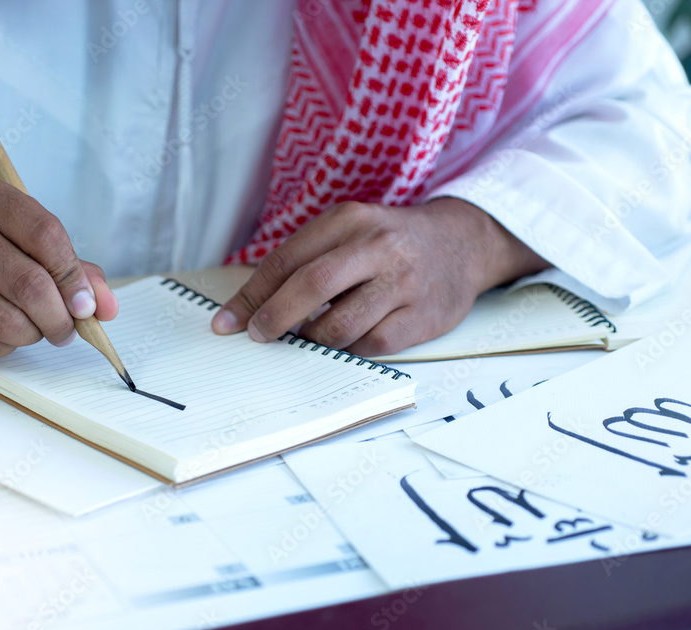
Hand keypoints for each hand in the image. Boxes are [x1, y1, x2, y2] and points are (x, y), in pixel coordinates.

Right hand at [0, 177, 117, 356]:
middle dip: (59, 318)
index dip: (73, 276)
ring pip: (6, 321)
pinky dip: (5, 346)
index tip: (86, 304)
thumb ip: (72, 267)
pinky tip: (3, 334)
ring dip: (33, 335)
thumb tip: (105, 307)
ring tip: (35, 329)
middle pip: (28, 285)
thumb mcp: (22, 238)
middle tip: (68, 329)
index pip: (45, 235)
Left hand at [211, 197, 549, 355]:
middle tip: (256, 336)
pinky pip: (370, 346)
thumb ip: (306, 260)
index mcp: (350, 220)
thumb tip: (251, 305)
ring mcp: (403, 283)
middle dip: (273, 317)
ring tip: (307, 336)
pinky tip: (346, 339)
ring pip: (339, 325)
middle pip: (311, 286)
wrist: (462, 242)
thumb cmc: (390, 242)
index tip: (228, 321)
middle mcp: (378, 247)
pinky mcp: (421, 317)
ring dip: (312, 339)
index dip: (251, 295)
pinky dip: (348, 349)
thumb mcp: (349, 231)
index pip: (287, 260)